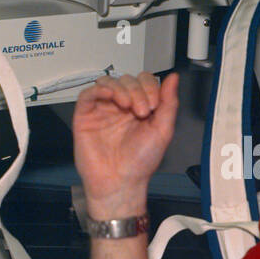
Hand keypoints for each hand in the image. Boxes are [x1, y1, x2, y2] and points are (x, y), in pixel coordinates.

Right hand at [72, 72, 178, 204]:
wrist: (120, 181)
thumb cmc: (141, 161)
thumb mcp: (163, 130)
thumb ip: (169, 103)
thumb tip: (174, 77)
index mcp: (140, 107)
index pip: (143, 81)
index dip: (149, 87)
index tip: (153, 106)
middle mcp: (121, 106)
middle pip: (127, 80)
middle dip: (137, 90)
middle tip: (142, 111)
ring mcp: (103, 109)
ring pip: (108, 82)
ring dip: (121, 88)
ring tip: (127, 105)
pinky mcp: (85, 115)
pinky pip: (88, 93)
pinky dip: (100, 89)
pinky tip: (110, 95)